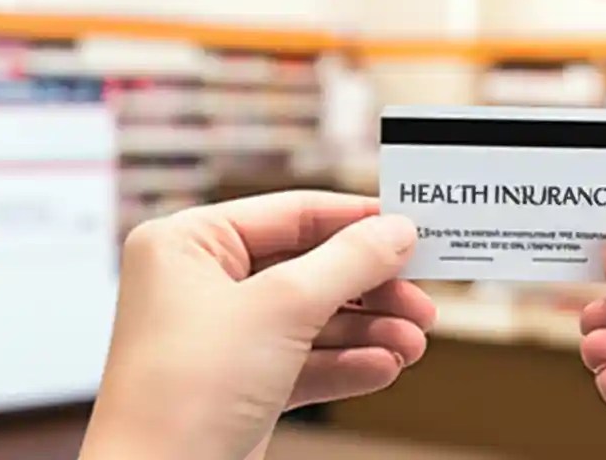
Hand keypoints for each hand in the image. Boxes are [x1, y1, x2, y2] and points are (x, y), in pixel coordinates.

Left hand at [79, 192, 434, 459]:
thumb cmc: (184, 392)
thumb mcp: (281, 310)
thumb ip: (348, 263)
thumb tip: (396, 231)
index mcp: (187, 243)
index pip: (290, 213)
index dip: (356, 220)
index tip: (411, 226)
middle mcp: (200, 284)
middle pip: (309, 267)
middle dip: (370, 289)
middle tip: (421, 299)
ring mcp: (221, 337)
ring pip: (313, 318)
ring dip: (368, 331)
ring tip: (412, 344)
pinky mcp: (239, 384)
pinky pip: (304, 361)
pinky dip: (346, 365)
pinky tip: (383, 368)